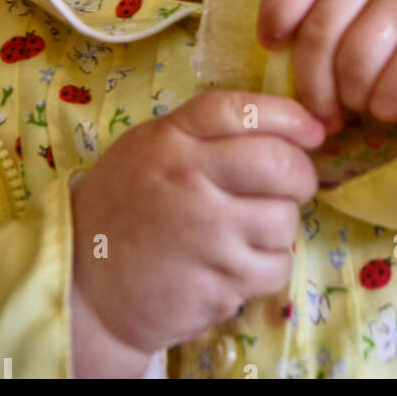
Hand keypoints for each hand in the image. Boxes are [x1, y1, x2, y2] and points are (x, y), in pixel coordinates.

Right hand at [70, 91, 324, 370]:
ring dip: (279, 225)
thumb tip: (285, 124)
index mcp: (172, 142)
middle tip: (294, 184)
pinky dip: (268, 266)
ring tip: (249, 229)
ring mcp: (206, 236)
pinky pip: (275, 266)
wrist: (83, 283)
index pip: (244, 111)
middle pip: (280, 164)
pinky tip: (239, 262)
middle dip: (301, 174)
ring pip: (284, 220)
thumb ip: (204, 132)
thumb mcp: (150, 148)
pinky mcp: (217, 284)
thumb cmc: (124, 206)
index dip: (290, 116)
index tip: (313, 130)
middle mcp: (190, 182)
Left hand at [258, 0, 396, 140]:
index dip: (278, 8)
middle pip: (320, 31)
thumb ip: (311, 18)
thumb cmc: (392, 41)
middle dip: (314, 87)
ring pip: (354, 65)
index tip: (273, 45)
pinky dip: (387, 108)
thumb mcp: (349, 13)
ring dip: (354, 99)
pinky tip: (394, 103)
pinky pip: (392, 88)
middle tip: (325, 113)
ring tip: (365, 101)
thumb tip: (269, 52)